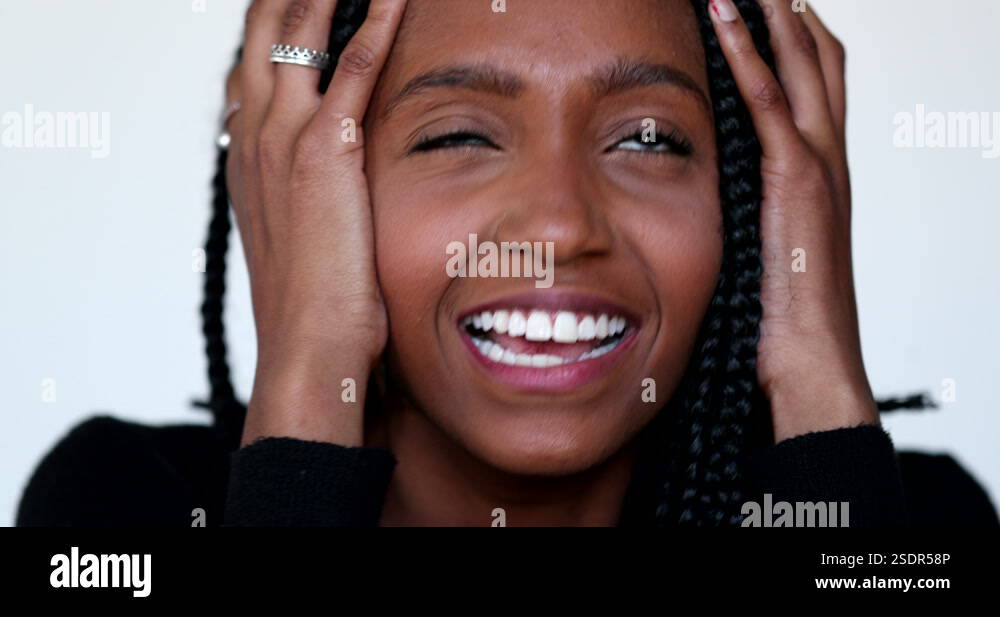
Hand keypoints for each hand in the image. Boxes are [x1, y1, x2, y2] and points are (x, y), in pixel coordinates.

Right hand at [225, 0, 407, 446]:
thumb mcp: (297, 242)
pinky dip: (375, 21)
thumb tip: (326, 197)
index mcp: (246, 158)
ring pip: (298, 31)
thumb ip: (303, 203)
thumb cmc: (311, 308)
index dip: (272, 27)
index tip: (293, 1)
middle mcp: (254, 136)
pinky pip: (353, 66)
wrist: (307, 346)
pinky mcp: (325, 149)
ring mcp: (284, 138)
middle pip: (263, 31)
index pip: (251, 68)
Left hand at [709, 0, 877, 441]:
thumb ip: (753, 217)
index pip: (815, 87)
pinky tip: (726, 19)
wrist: (814, 359)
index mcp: (821, 175)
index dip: (794, 42)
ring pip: (799, 65)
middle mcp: (828, 159)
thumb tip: (718, 205)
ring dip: (769, 15)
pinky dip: (748, 54)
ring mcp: (818, 166)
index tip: (767, 9)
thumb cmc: (785, 320)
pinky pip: (768, 101)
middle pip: (818, 60)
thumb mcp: (768, 253)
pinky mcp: (795, 181)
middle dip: (789, 13)